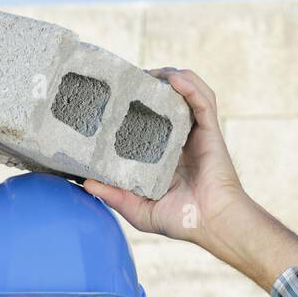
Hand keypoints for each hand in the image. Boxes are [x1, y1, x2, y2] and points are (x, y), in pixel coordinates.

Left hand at [82, 67, 254, 248]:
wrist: (213, 224)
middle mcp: (182, 139)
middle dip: (151, 83)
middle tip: (129, 78)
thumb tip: (84, 183)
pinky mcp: (211, 132)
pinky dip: (190, 86)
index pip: (150, 119)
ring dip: (171, 77)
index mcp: (166, 153)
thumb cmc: (182, 220)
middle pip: (168, 99)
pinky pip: (203, 101)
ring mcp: (197, 133)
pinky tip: (175, 78)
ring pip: (188, 92)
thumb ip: (114, 195)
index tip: (116, 95)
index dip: (136, 103)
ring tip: (151, 73)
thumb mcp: (139, 209)